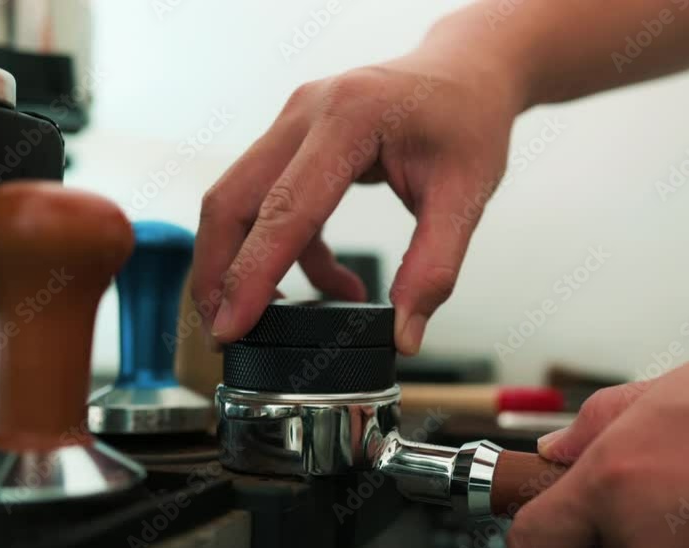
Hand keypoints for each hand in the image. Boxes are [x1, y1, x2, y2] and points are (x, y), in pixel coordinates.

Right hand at [192, 45, 523, 353]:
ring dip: (243, 263)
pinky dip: (288, 248)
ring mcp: (294, 119)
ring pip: (238, 199)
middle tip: (225, 334)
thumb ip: (434, 268)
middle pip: (233, 200)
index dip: (252, 274)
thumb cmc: (469, 120)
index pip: (286, 209)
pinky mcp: (295, 136)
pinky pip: (270, 199)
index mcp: (351, 119)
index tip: (231, 328)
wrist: (466, 70)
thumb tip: (404, 336)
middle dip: (220, 273)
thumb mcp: (466, 196)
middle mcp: (308, 112)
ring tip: (269, 319)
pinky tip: (333, 284)